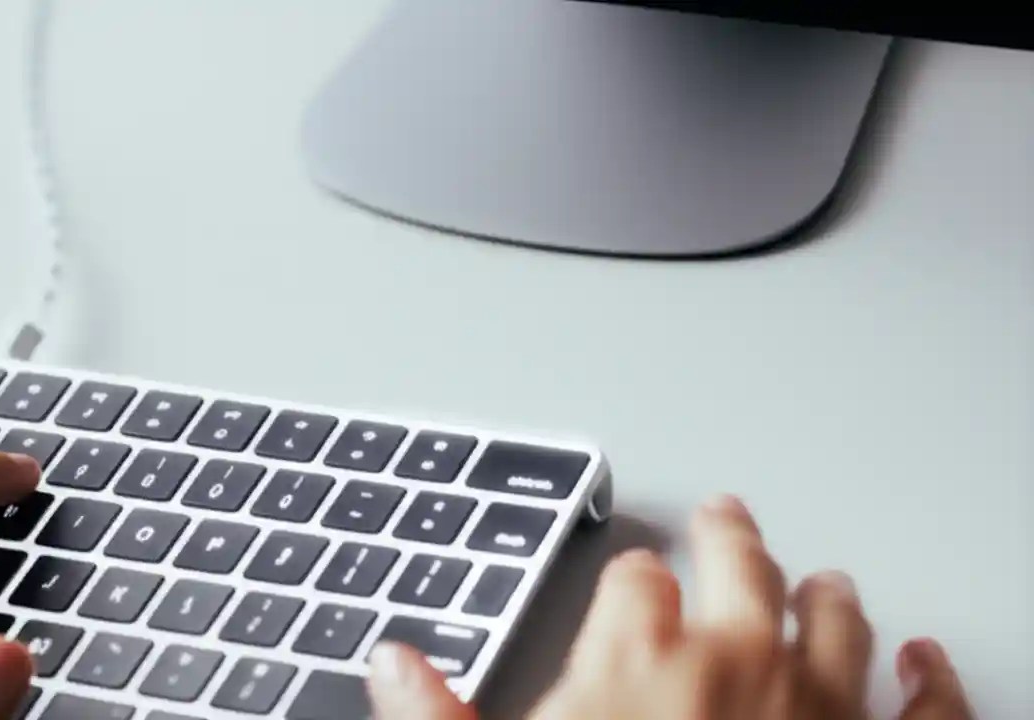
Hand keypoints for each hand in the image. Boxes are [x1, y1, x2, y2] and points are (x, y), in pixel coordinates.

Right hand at [367, 495, 975, 719]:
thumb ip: (438, 717)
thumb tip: (392, 664)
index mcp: (640, 660)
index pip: (634, 578)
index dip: (629, 574)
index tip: (631, 576)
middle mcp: (736, 663)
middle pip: (740, 565)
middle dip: (729, 538)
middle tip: (724, 520)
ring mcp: (822, 708)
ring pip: (835, 618)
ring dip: (825, 594)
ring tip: (820, 579)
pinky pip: (929, 712)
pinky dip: (933, 683)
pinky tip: (929, 664)